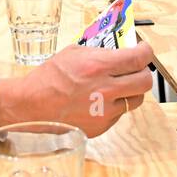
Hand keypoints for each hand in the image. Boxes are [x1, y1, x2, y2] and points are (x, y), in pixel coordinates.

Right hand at [0, 42, 154, 137]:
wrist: (30, 106)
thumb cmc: (48, 78)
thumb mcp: (73, 53)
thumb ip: (99, 53)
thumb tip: (118, 51)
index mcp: (99, 66)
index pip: (139, 58)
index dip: (146, 52)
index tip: (144, 50)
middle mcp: (105, 90)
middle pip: (145, 81)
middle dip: (143, 72)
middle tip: (135, 69)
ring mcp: (104, 112)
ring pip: (136, 100)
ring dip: (131, 91)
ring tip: (119, 86)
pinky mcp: (100, 127)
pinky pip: (118, 114)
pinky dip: (114, 106)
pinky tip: (100, 101)